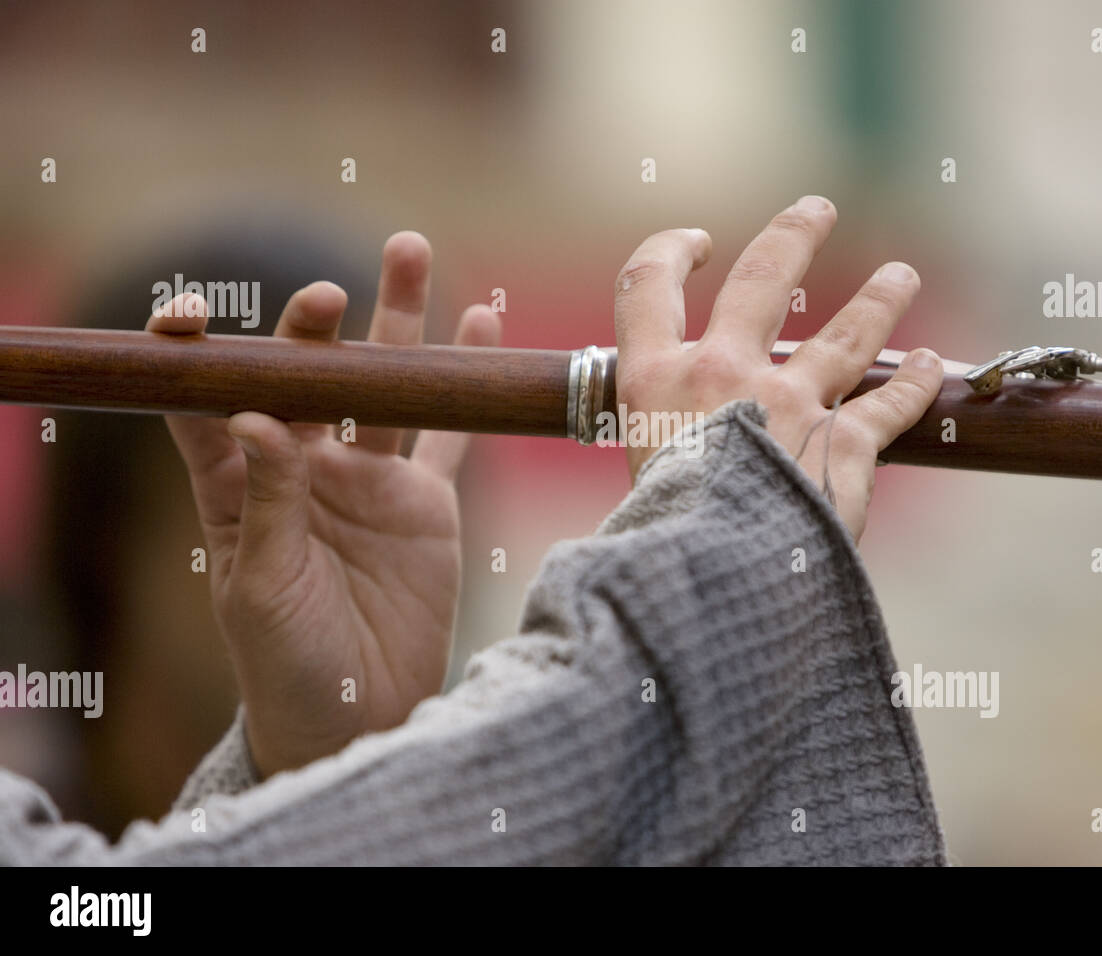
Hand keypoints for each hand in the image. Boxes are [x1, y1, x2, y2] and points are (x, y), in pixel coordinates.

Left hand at [147, 232, 500, 776]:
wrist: (362, 713)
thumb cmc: (287, 664)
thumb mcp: (263, 590)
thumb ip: (266, 503)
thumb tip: (257, 415)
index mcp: (238, 487)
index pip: (206, 400)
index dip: (194, 353)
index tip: (188, 315)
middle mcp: (301, 468)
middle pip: (306, 374)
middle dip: (312, 328)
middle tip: (328, 297)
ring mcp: (365, 479)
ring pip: (381, 383)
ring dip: (395, 318)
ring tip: (408, 248)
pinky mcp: (423, 500)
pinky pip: (446, 431)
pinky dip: (463, 382)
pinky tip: (479, 326)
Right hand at [613, 196, 942, 539]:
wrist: (717, 579)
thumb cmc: (662, 546)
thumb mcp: (635, 484)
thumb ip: (659, 460)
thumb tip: (661, 481)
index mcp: (654, 381)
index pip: (645, 287)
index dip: (668, 253)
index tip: (697, 243)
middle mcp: (723, 374)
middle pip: (762, 280)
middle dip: (794, 236)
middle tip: (818, 210)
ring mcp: (791, 402)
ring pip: (846, 334)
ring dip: (878, 299)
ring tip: (901, 274)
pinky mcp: (844, 444)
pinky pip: (889, 404)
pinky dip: (914, 383)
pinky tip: (929, 365)